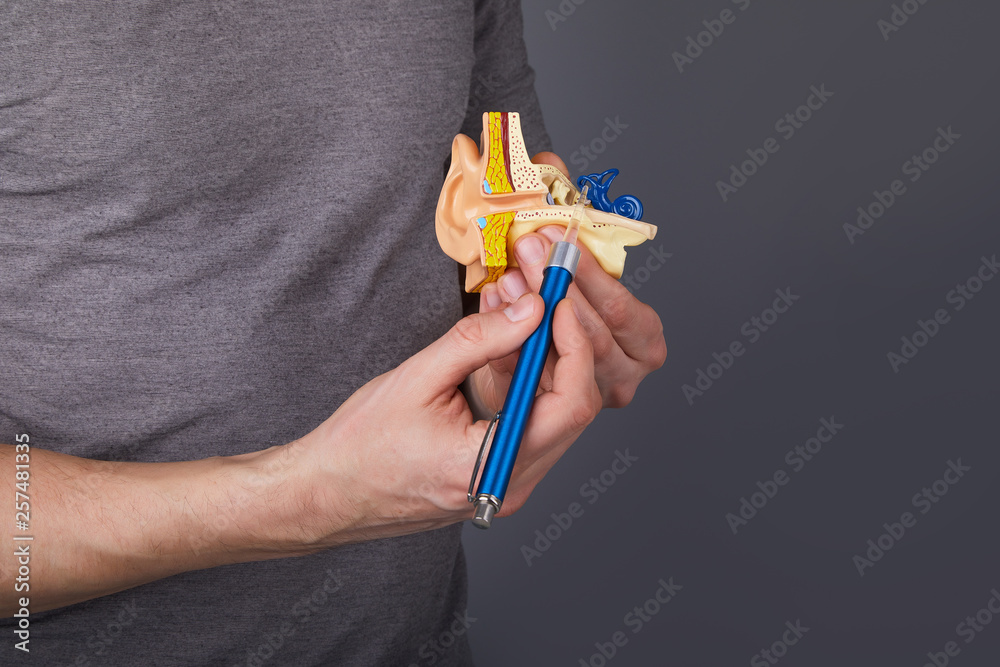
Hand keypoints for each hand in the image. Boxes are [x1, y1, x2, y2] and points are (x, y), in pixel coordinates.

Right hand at [284, 292, 600, 545]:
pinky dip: (522, 380)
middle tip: (540, 295)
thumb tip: (530, 309)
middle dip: (559, 344)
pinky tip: (502, 342)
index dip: (575, 345)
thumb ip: (480, 341)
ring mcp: (506, 484)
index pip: (571, 405)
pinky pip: (528, 422)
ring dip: (539, 359)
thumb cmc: (360, 446)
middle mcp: (511, 485)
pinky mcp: (497, 475)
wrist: (326, 491)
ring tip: (512, 308)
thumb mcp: (419, 378)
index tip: (560, 302)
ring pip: (551, 413)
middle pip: (571, 408)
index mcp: (492, 468)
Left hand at [470, 152, 666, 411]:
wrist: (524, 342)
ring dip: (529, 311)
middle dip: (557, 287)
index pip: (628, 315)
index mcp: (644, 338)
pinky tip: (492, 301)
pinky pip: (526, 374)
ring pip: (559, 357)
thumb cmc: (551, 297)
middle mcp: (624, 374)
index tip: (562, 244)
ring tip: (505, 275)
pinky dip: (507, 336)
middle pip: (595, 335)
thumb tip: (548, 158)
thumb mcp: (561, 248)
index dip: (594, 280)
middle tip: (527, 248)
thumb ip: (560, 203)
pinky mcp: (545, 407)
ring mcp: (587, 396)